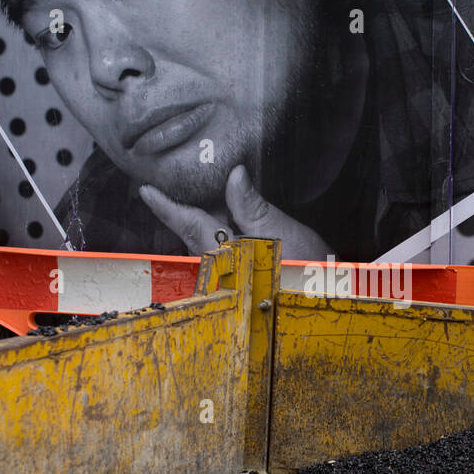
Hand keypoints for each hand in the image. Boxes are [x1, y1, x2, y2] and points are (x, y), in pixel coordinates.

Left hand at [138, 165, 333, 259]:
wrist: (326, 297)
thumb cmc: (305, 270)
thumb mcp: (281, 233)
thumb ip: (253, 206)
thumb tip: (235, 176)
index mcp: (225, 254)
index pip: (188, 223)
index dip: (166, 206)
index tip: (146, 191)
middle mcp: (223, 267)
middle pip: (194, 233)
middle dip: (182, 211)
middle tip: (166, 186)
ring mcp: (233, 274)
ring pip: (208, 242)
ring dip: (201, 220)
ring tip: (195, 197)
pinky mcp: (245, 276)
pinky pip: (224, 249)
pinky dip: (219, 231)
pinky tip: (226, 219)